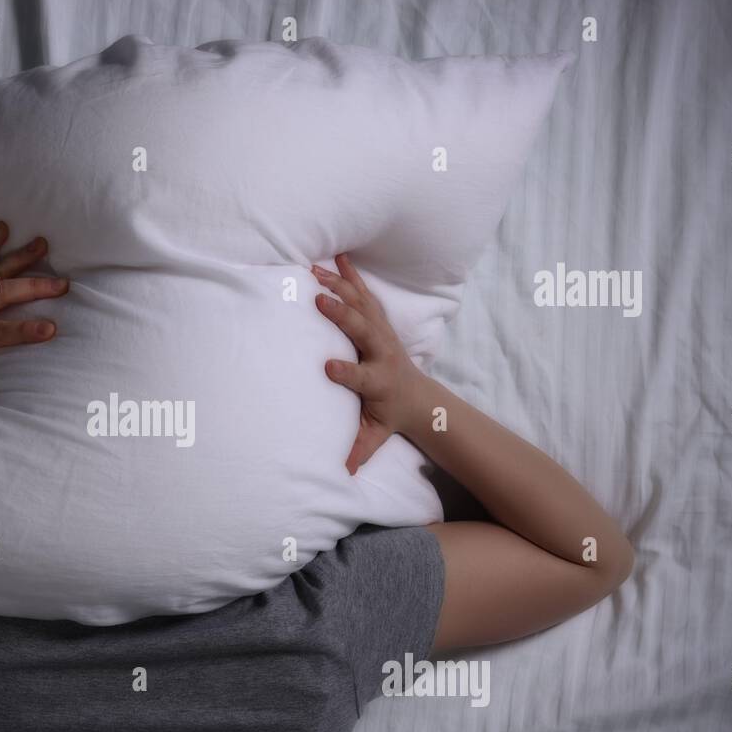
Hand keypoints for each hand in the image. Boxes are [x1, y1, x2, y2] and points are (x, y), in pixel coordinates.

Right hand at [312, 253, 428, 474]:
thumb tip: (343, 474)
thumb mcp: (374, 434)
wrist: (416, 394)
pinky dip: (350, 275)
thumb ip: (359, 450)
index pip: (362, 377)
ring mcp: (382, 332)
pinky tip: (335, 257)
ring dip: (339, 287)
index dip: (347, 372)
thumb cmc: (388, 414)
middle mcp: (382, 352)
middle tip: (318, 300)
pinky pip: (363, 293)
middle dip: (342, 315)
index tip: (328, 368)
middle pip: (363, 331)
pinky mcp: (378, 319)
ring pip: (361, 305)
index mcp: (379, 381)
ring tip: (314, 272)